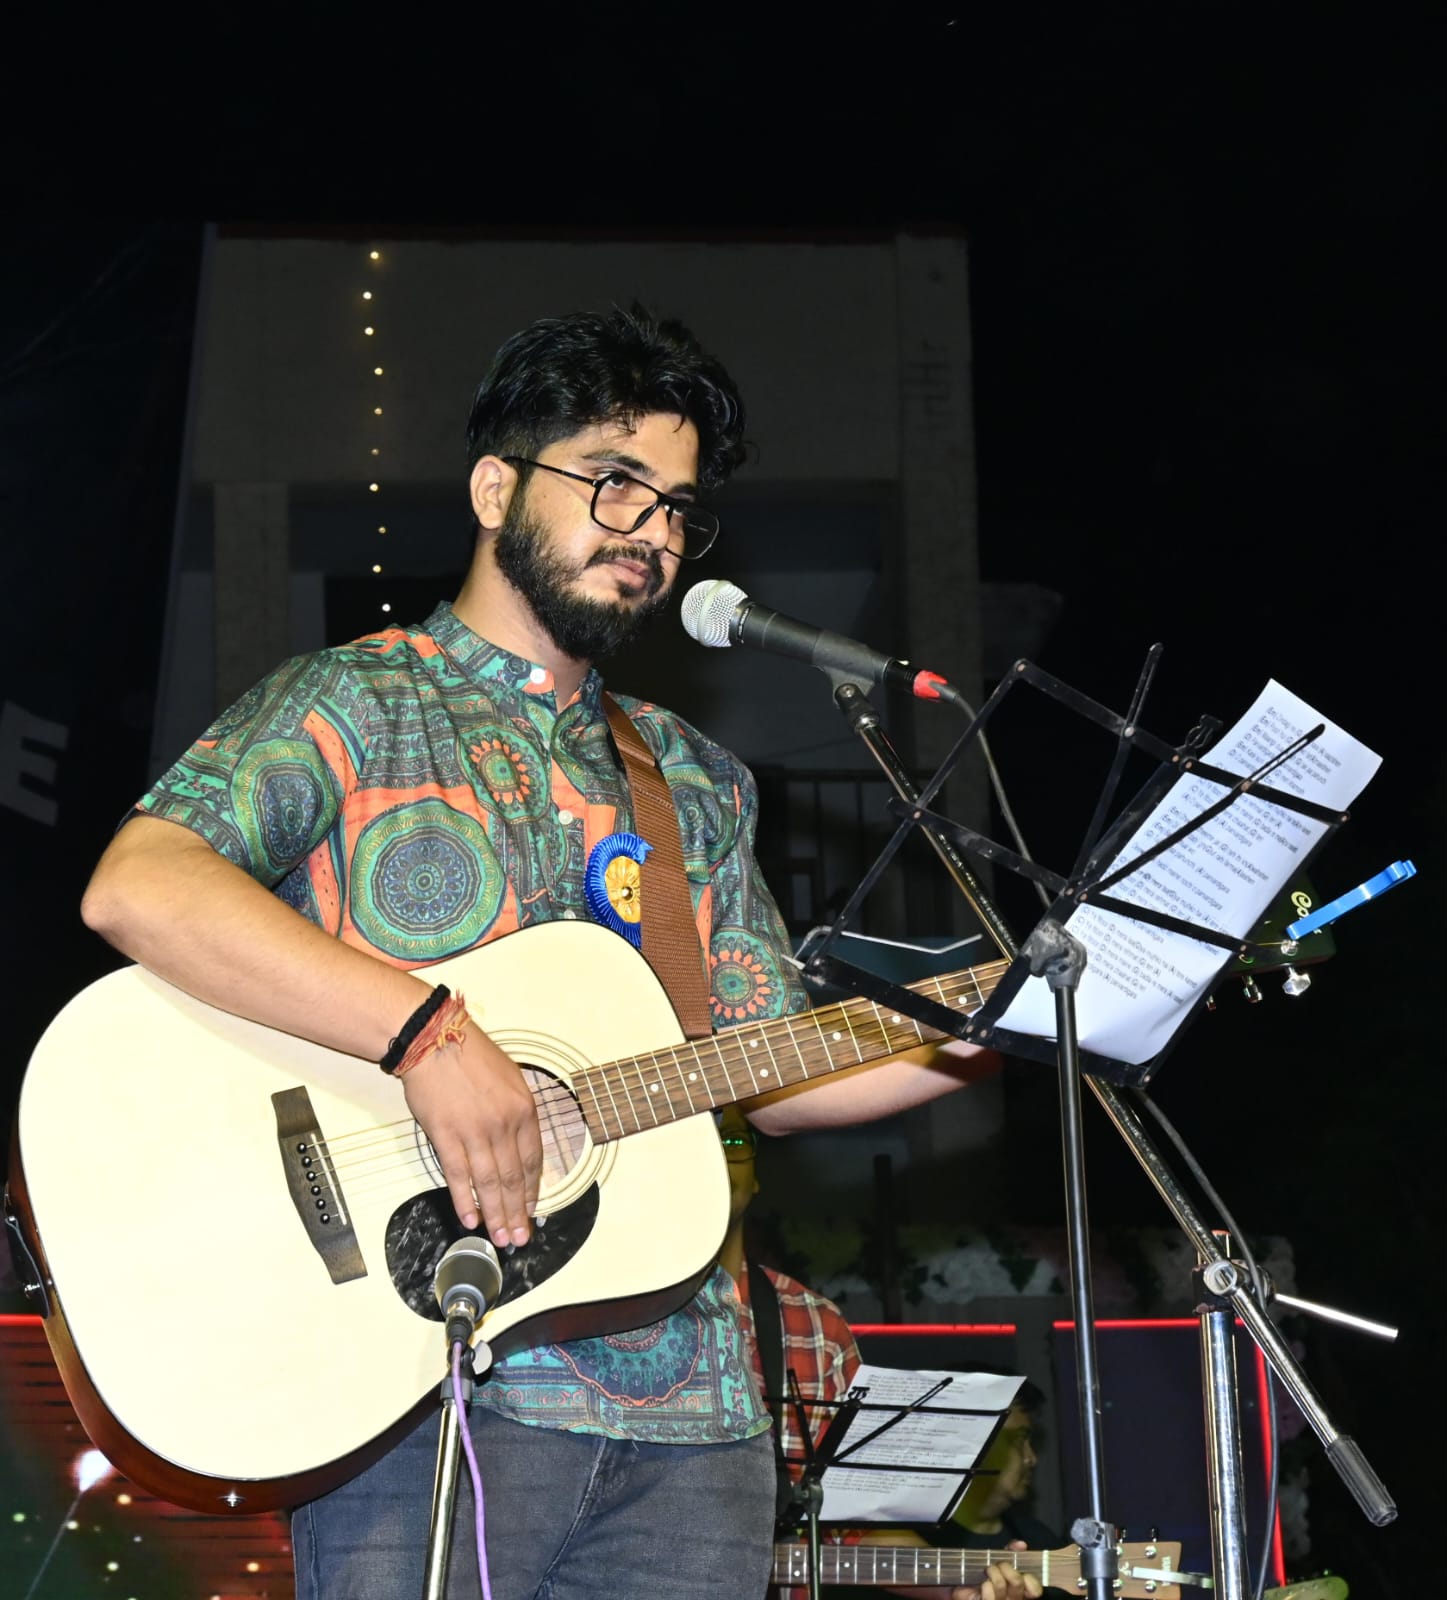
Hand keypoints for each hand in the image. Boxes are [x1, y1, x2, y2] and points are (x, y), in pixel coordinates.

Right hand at [402, 1020, 542, 1245]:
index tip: (532, 1211)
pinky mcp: (446, 1135)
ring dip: (495, 1215)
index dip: (532, 1191)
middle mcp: (503, 1124)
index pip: (532, 1160)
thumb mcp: (511, 1078)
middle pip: (513, 1179)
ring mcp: (475, 1132)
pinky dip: (465, 1201)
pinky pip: (458, 1176)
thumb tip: (520, 1146)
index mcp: (523, 1109)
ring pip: (489, 1183)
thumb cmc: (471, 1055)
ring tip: (500, 1238)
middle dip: (518, 1213)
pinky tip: (470, 1219)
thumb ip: (517, 1113)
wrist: (435, 1040)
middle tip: (519, 1237)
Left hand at [952, 1543, 1041, 1599]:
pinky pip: (989, 1597)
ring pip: (1001, 1586)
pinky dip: (985, 1586)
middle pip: (1017, 1583)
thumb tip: (1021, 1544)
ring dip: (992, 1573)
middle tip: (998, 1564)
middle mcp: (1013, 1599)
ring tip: (987, 1570)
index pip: (1035, 1590)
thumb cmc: (985, 1574)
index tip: (1023, 1572)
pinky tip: (982, 1584)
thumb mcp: (999, 1561)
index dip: (1031, 1580)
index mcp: (1020, 1590)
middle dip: (1006, 1567)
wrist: (964, 1585)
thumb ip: (1011, 1552)